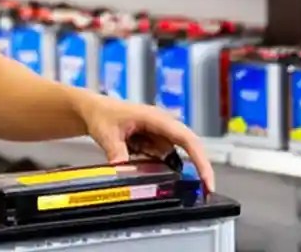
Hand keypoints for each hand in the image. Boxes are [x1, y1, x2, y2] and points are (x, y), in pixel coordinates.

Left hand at [75, 94, 216, 192]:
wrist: (93, 110)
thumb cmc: (101, 114)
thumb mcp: (106, 134)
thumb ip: (116, 152)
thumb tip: (123, 169)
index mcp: (155, 118)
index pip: (186, 139)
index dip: (200, 160)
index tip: (207, 180)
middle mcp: (163, 124)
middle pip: (188, 148)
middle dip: (193, 169)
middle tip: (198, 190)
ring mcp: (160, 133)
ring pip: (171, 157)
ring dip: (159, 165)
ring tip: (135, 154)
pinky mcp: (155, 142)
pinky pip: (160, 159)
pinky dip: (152, 165)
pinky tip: (134, 154)